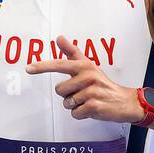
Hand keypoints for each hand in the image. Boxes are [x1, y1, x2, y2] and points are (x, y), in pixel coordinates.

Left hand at [25, 36, 142, 122]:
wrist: (124, 101)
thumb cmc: (103, 84)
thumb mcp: (89, 66)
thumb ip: (72, 53)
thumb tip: (59, 38)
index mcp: (84, 66)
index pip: (60, 65)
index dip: (42, 67)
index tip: (28, 68)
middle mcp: (87, 76)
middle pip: (60, 90)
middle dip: (68, 95)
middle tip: (83, 94)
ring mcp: (91, 91)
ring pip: (67, 103)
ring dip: (75, 106)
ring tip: (88, 101)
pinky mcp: (93, 106)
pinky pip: (75, 113)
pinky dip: (80, 114)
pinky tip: (91, 109)